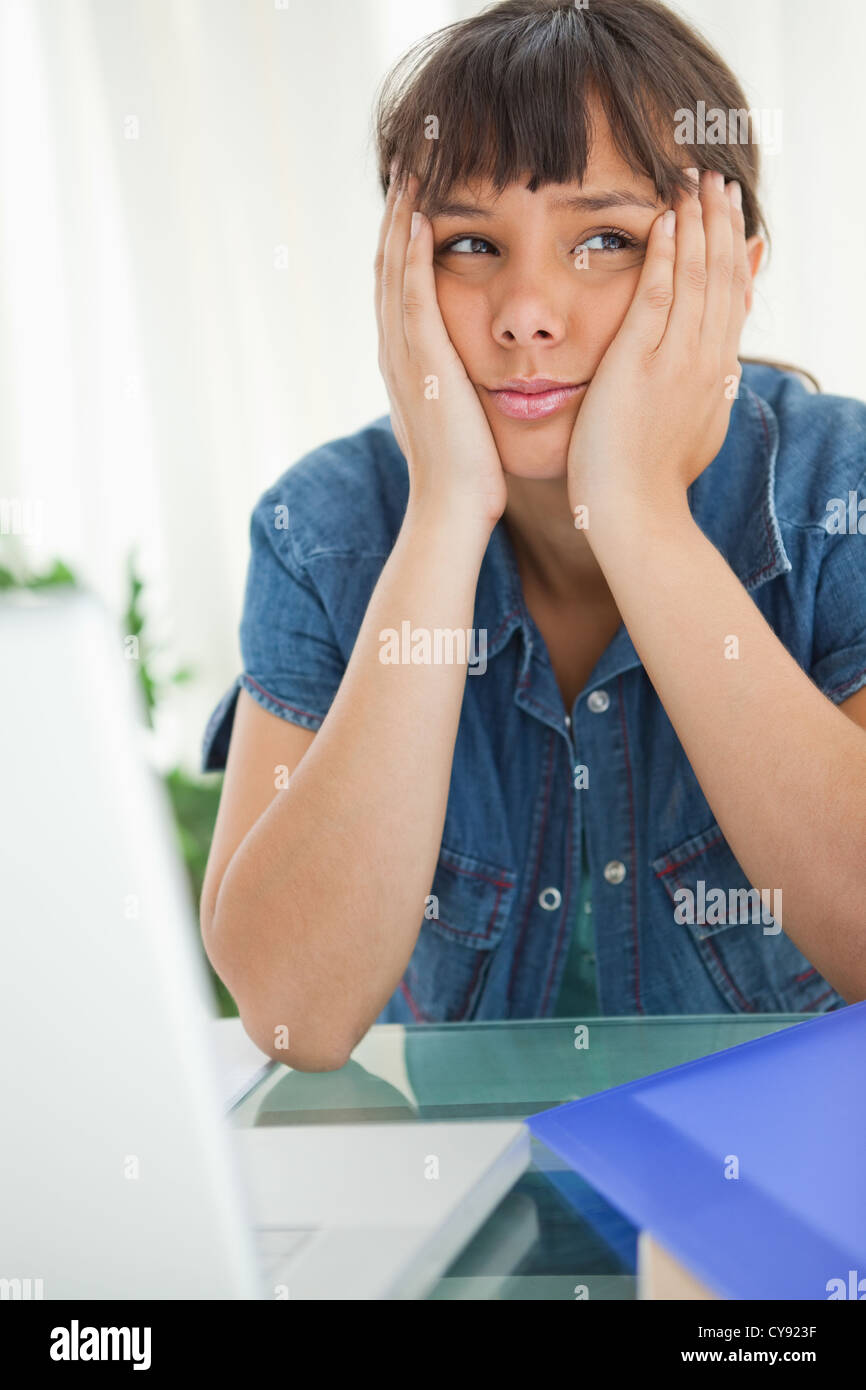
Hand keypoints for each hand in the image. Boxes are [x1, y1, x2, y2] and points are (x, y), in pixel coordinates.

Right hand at [374, 165, 507, 532]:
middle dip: (397, 216)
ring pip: (395, 271)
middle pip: (389, 267)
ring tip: (411, 171)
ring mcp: (404, 356)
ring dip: (401, 219)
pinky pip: (413, 295)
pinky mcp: (423, 363)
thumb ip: (459, 389)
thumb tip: (474, 376)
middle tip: (408, 165)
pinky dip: (413, 254)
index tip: (417, 200)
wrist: (453, 509)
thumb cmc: (468, 474)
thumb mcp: (459, 419)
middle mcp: (396, 352)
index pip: (401, 287)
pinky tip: (422, 218)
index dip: (404, 242)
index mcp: (406, 363)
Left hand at [566, 169, 749, 529]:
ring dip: (696, 223)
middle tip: (718, 179)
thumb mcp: (693, 431)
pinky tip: (663, 220)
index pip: (732, 299)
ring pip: (698, 277)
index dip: (733, 252)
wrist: (635, 515)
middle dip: (721, 224)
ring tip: (694, 180)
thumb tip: (721, 368)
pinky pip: (659, 296)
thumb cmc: (648, 485)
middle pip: (723, 277)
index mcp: (715, 375)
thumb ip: (705, 390)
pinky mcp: (641, 365)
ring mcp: (677, 361)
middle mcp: (706, 361)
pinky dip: (665, 256)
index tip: (731, 217)